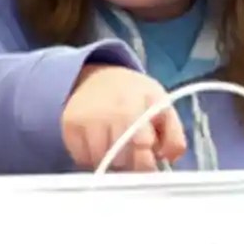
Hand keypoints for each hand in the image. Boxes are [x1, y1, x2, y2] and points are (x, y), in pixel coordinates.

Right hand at [63, 64, 186, 170]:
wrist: (98, 78)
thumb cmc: (136, 97)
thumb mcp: (162, 107)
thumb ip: (174, 136)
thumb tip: (168, 159)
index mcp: (140, 104)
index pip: (142, 144)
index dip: (147, 162)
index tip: (148, 164)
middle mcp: (111, 110)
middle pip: (121, 159)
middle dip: (130, 164)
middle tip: (132, 155)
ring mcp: (87, 118)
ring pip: (101, 162)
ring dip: (110, 163)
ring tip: (116, 148)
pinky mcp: (69, 125)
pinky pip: (82, 159)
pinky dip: (91, 159)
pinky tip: (99, 145)